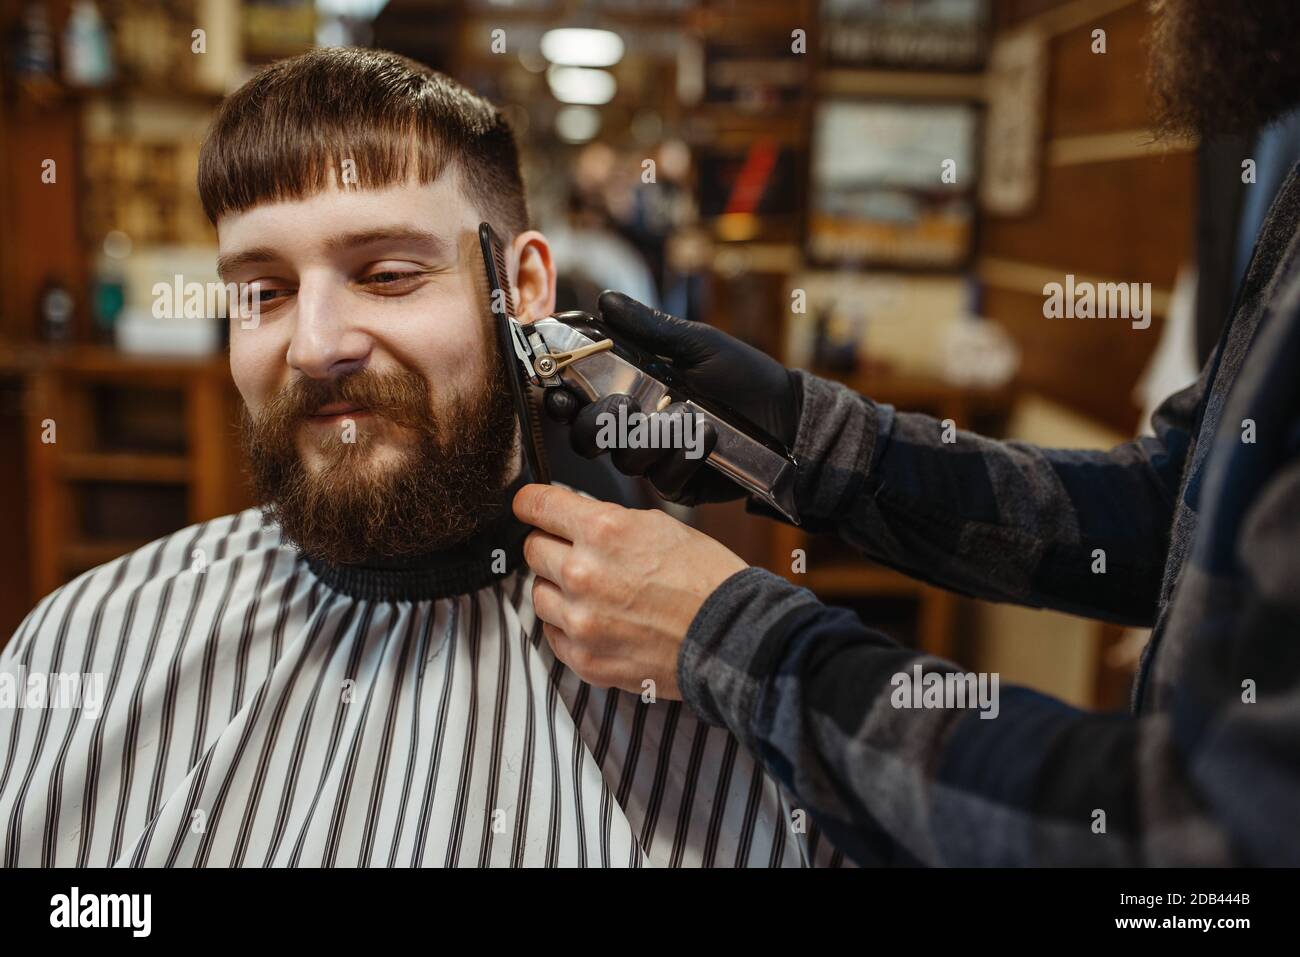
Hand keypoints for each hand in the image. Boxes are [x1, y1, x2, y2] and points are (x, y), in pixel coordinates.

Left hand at [514, 483, 747, 698]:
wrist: (733, 637)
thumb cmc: (706, 579)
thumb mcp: (659, 526)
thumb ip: (608, 523)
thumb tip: (575, 521)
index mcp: (603, 530)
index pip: (537, 506)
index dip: (531, 504)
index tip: (529, 507)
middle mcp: (583, 573)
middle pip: (532, 550)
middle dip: (551, 547)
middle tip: (578, 554)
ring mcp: (580, 620)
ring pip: (537, 593)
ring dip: (557, 589)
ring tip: (594, 593)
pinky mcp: (584, 658)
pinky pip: (552, 633)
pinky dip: (568, 625)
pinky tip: (599, 621)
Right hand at [558, 290, 800, 505]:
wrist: (786, 418)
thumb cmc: (742, 376)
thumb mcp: (697, 345)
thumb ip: (649, 329)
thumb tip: (605, 301)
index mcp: (629, 390)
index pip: (576, 399)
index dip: (559, 398)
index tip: (559, 392)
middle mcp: (634, 427)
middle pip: (585, 437)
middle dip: (596, 424)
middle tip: (625, 407)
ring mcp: (654, 459)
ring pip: (623, 459)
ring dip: (653, 437)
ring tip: (689, 416)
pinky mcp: (679, 484)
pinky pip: (664, 478)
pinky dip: (685, 455)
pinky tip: (709, 438)